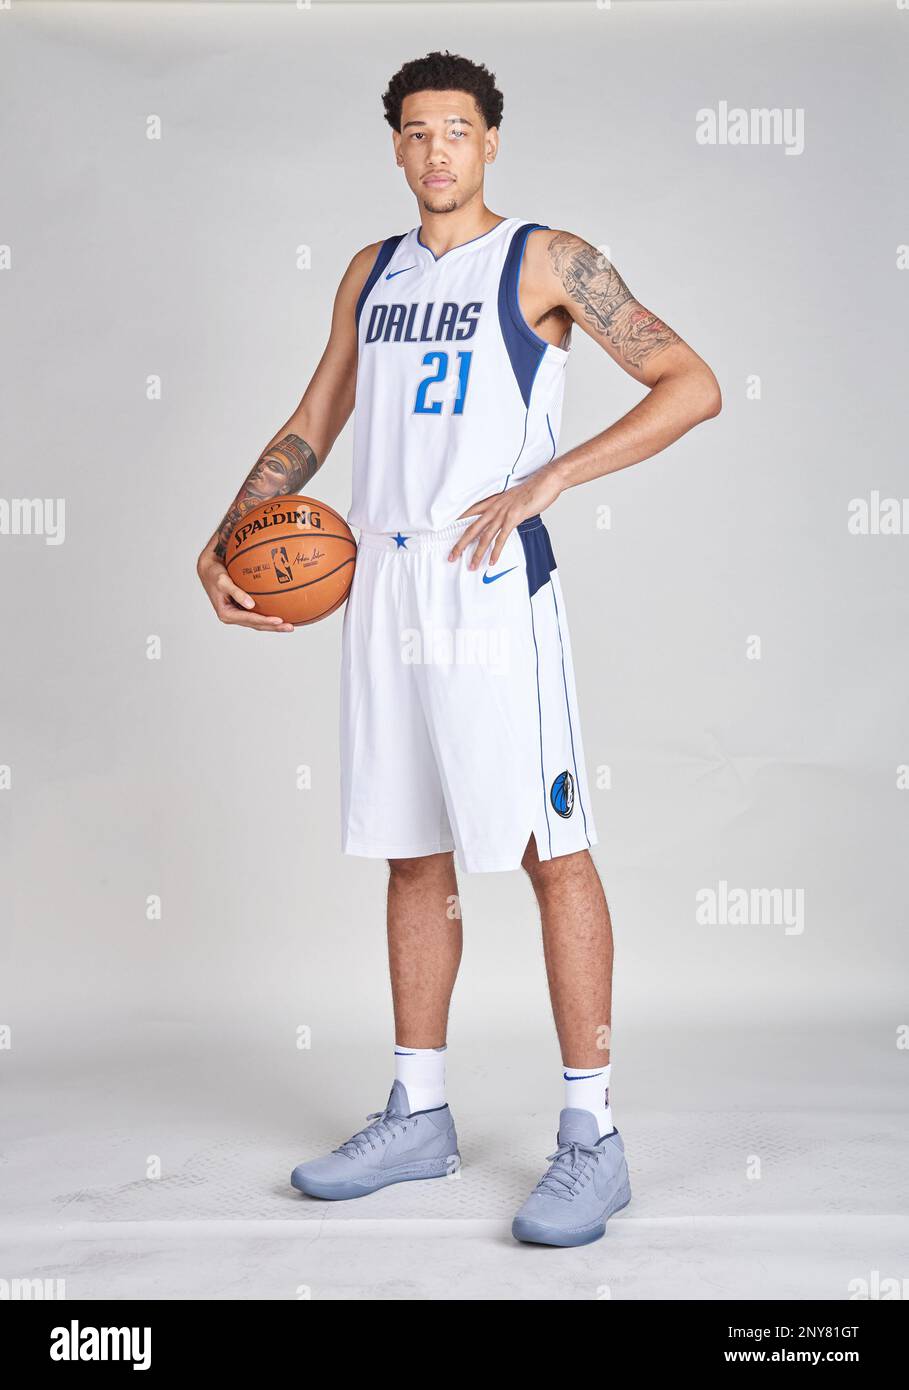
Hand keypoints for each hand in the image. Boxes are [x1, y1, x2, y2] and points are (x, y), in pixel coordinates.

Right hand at [196, 546, 293, 631]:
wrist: (209, 570)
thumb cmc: (215, 574)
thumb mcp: (223, 582)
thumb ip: (236, 592)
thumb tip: (251, 605)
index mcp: (227, 614)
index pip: (250, 620)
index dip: (265, 621)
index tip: (279, 620)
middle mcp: (234, 616)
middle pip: (257, 625)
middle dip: (274, 627)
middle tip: (290, 627)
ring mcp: (239, 613)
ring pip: (259, 622)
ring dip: (274, 624)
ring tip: (290, 624)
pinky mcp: (242, 608)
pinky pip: (258, 613)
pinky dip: (269, 614)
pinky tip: (283, 612)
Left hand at [448, 464, 563, 568]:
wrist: (545, 482)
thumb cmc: (531, 490)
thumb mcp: (512, 498)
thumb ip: (504, 508)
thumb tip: (501, 517)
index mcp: (492, 502)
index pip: (469, 513)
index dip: (456, 523)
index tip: (445, 532)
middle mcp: (493, 507)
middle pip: (471, 529)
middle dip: (460, 545)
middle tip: (451, 557)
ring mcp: (502, 513)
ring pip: (485, 537)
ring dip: (477, 553)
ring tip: (472, 565)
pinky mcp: (513, 518)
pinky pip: (501, 538)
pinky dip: (496, 551)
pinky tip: (492, 561)